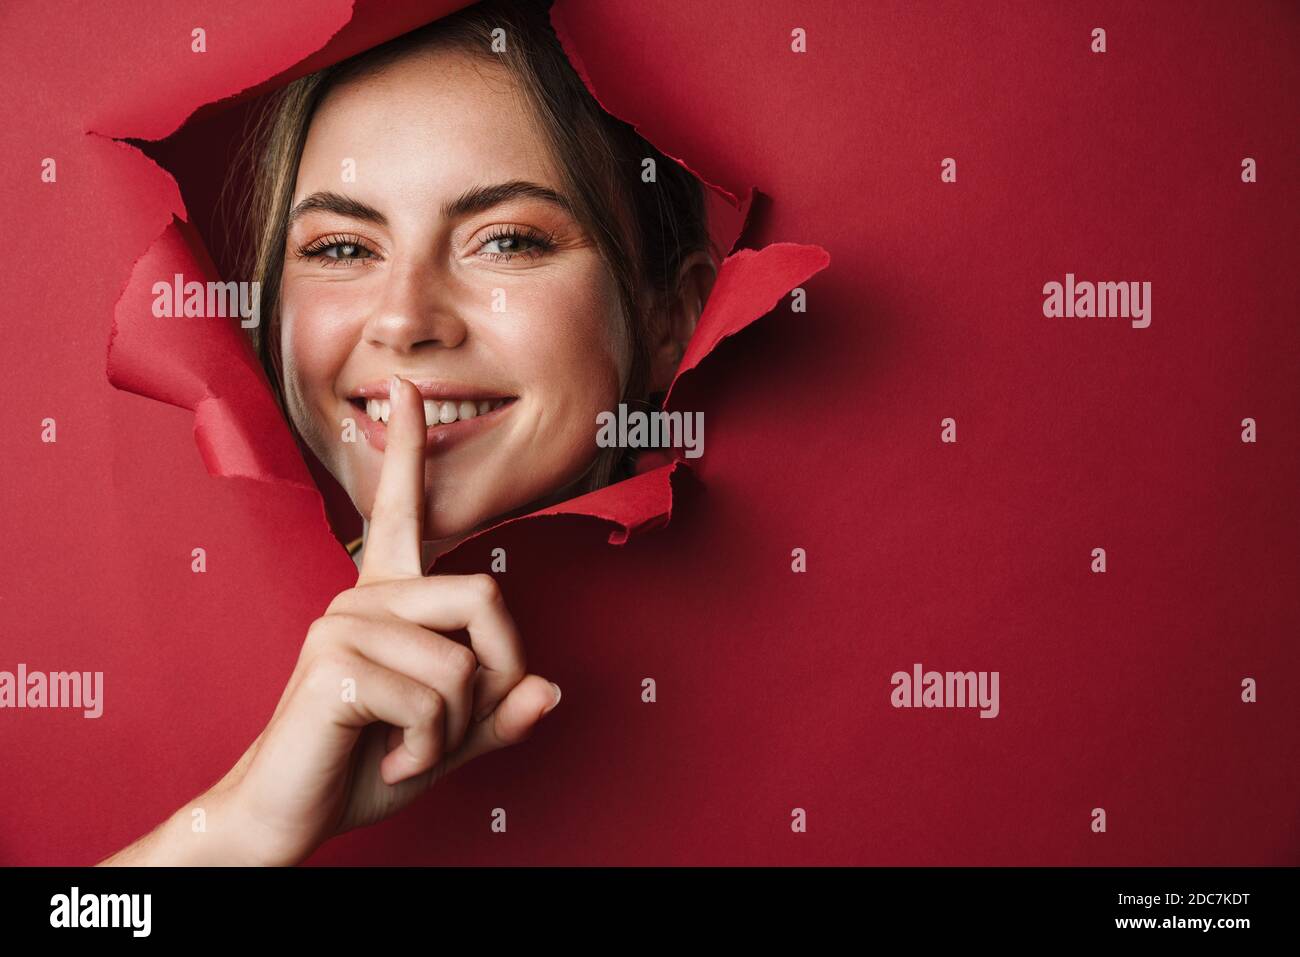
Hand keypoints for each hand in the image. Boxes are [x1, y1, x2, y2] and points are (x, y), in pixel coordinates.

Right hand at [218, 374, 559, 865]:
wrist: (288, 818)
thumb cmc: (363, 769)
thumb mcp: (446, 741)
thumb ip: (496, 715)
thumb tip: (552, 691)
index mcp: (386, 602)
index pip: (401, 512)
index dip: (408, 450)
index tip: (405, 391)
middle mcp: (363, 598)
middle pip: (486, 598)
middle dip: (493, 680)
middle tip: (445, 731)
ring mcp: (344, 622)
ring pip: (464, 662)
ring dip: (452, 730)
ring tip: (404, 748)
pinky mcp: (335, 659)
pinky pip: (434, 697)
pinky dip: (429, 748)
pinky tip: (386, 757)